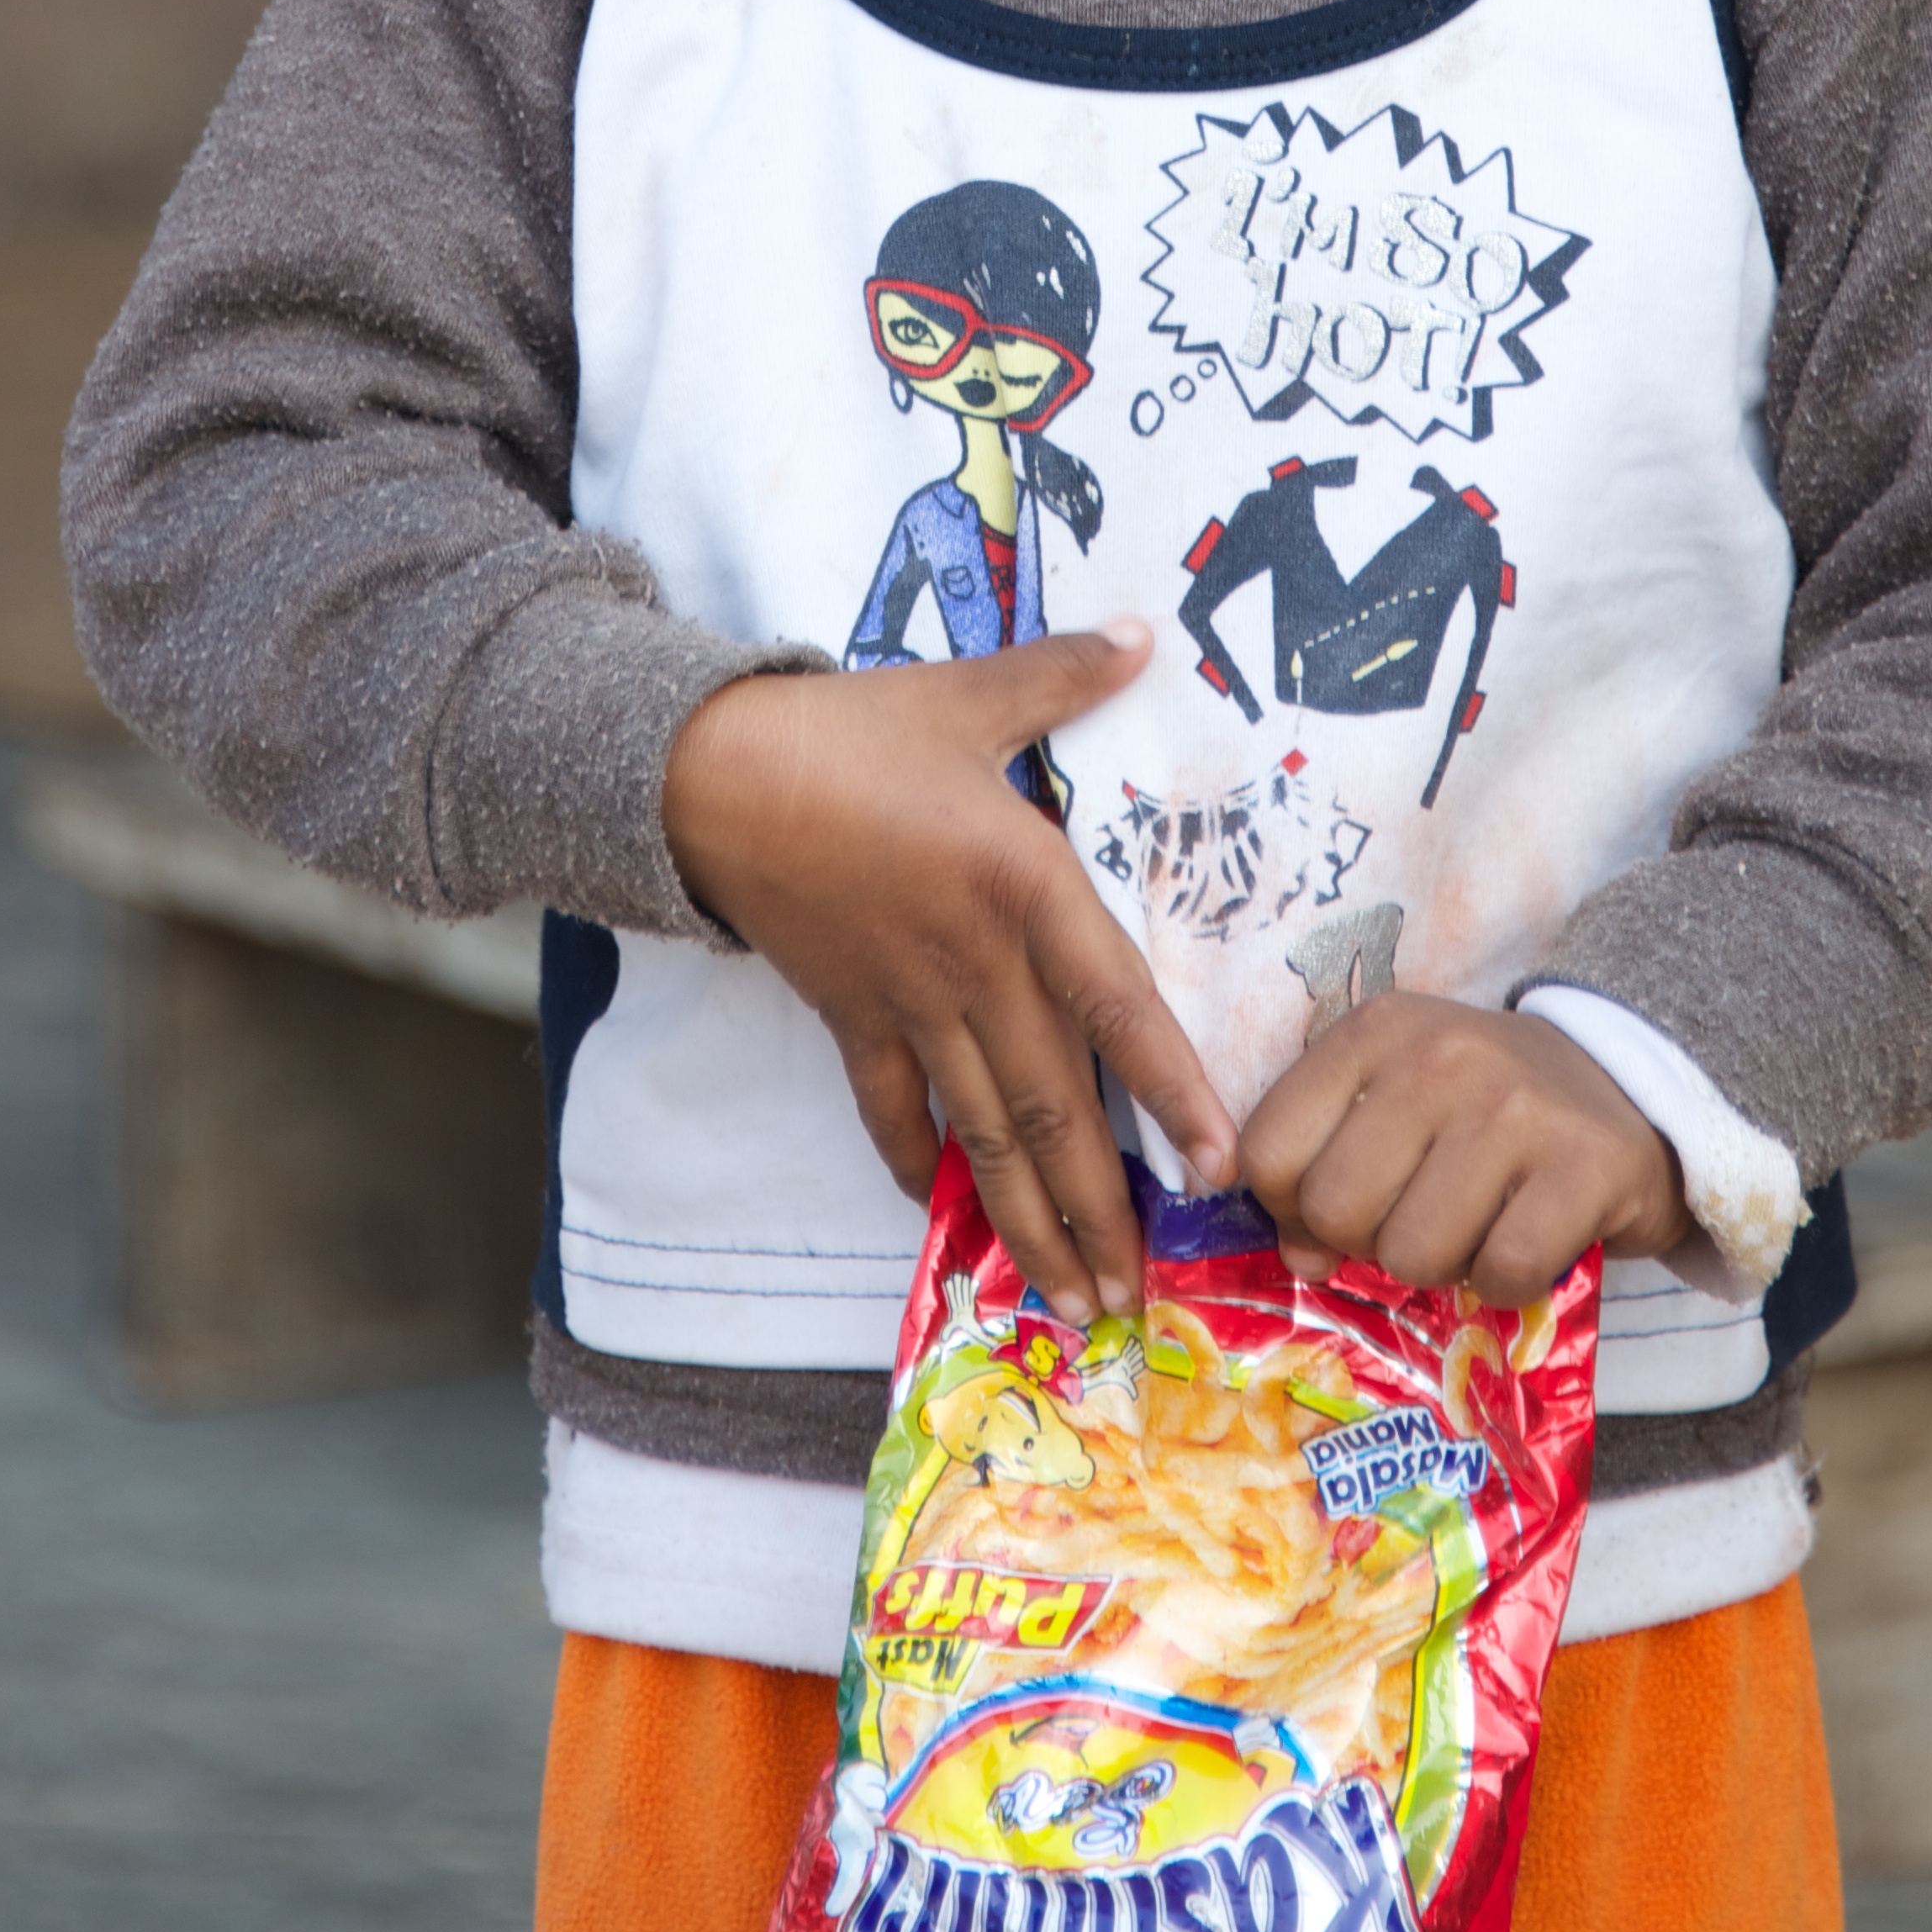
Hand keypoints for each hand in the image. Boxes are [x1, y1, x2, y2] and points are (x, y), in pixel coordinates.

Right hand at [659, 619, 1236, 1326]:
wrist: (712, 772)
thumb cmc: (852, 731)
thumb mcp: (967, 694)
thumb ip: (1061, 675)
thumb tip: (1142, 632)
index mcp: (1024, 885)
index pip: (1119, 1003)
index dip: (1172, 1088)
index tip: (1219, 1165)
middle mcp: (977, 963)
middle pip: (1053, 1103)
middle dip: (1098, 1207)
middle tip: (1138, 1299)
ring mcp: (909, 1001)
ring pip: (983, 1130)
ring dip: (1027, 1217)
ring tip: (1067, 1296)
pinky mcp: (848, 1015)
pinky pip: (889, 1107)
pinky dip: (913, 1160)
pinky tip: (938, 1210)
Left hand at [1239, 991, 1689, 1305]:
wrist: (1626, 1084)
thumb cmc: (1481, 1110)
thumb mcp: (1389, 1106)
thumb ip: (1320, 1171)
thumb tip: (1302, 1260)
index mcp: (1375, 1031)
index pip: (1269, 1152)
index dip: (1292, 1207)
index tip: (1345, 1204)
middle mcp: (1442, 1054)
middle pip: (1336, 1208)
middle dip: (1368, 1241)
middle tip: (1418, 1219)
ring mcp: (1517, 1106)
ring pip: (1414, 1250)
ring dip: (1440, 1267)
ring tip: (1473, 1227)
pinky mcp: (1587, 1163)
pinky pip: (1503, 1270)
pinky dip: (1506, 1283)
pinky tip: (1523, 1244)